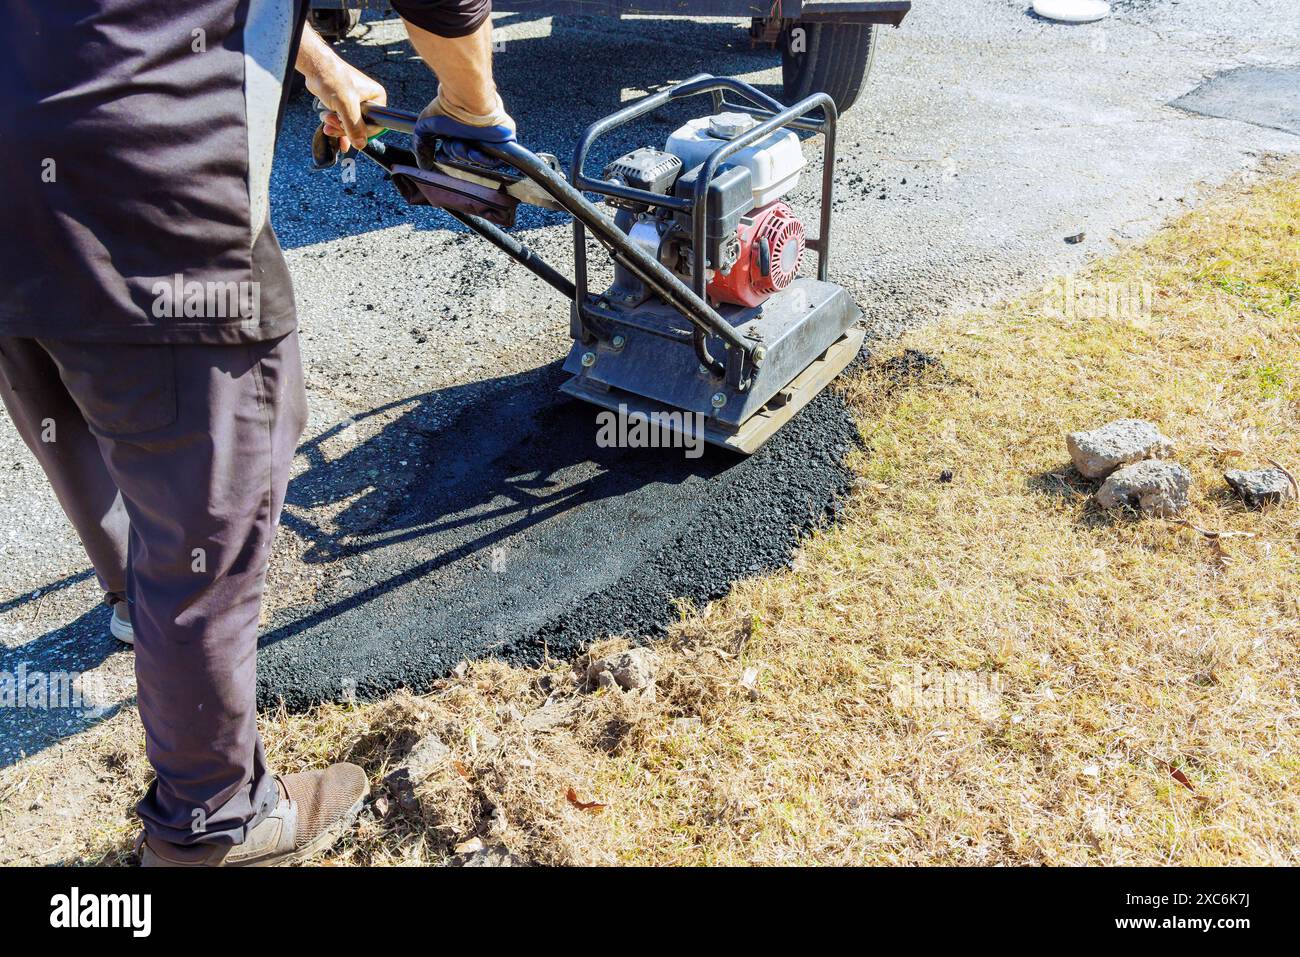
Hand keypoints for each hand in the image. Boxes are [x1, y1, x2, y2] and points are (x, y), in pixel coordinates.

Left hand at [295, 24, 386, 150]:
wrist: (315, 66)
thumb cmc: (332, 77)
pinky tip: (329, 130)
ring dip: (336, 125)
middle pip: (360, 127)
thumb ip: (354, 127)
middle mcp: (368, 100)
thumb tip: (360, 144)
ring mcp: (355, 103)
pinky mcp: (343, 104)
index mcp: (376, 98)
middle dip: (344, 127)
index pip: (375, 125)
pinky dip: (335, 126)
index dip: (361, 132)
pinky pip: (342, 121)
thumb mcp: (346, 105)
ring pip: (349, 125)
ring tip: (327, 117)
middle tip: (333, 122)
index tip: (349, 131)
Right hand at [414, 90, 515, 166]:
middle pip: (464, 156)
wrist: (468, 99)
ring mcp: (486, 136)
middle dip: (456, 153)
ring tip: (463, 144)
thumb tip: (424, 165)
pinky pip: (495, 159)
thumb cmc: (447, 107)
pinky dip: (485, 159)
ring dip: (467, 155)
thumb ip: (421, 146)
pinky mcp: (502, 140)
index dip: (447, 155)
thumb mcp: (426, 126)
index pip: (452, 151)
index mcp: (456, 128)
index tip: (442, 154)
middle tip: (455, 143)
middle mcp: (471, 133)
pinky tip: (477, 151)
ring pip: (477, 159)